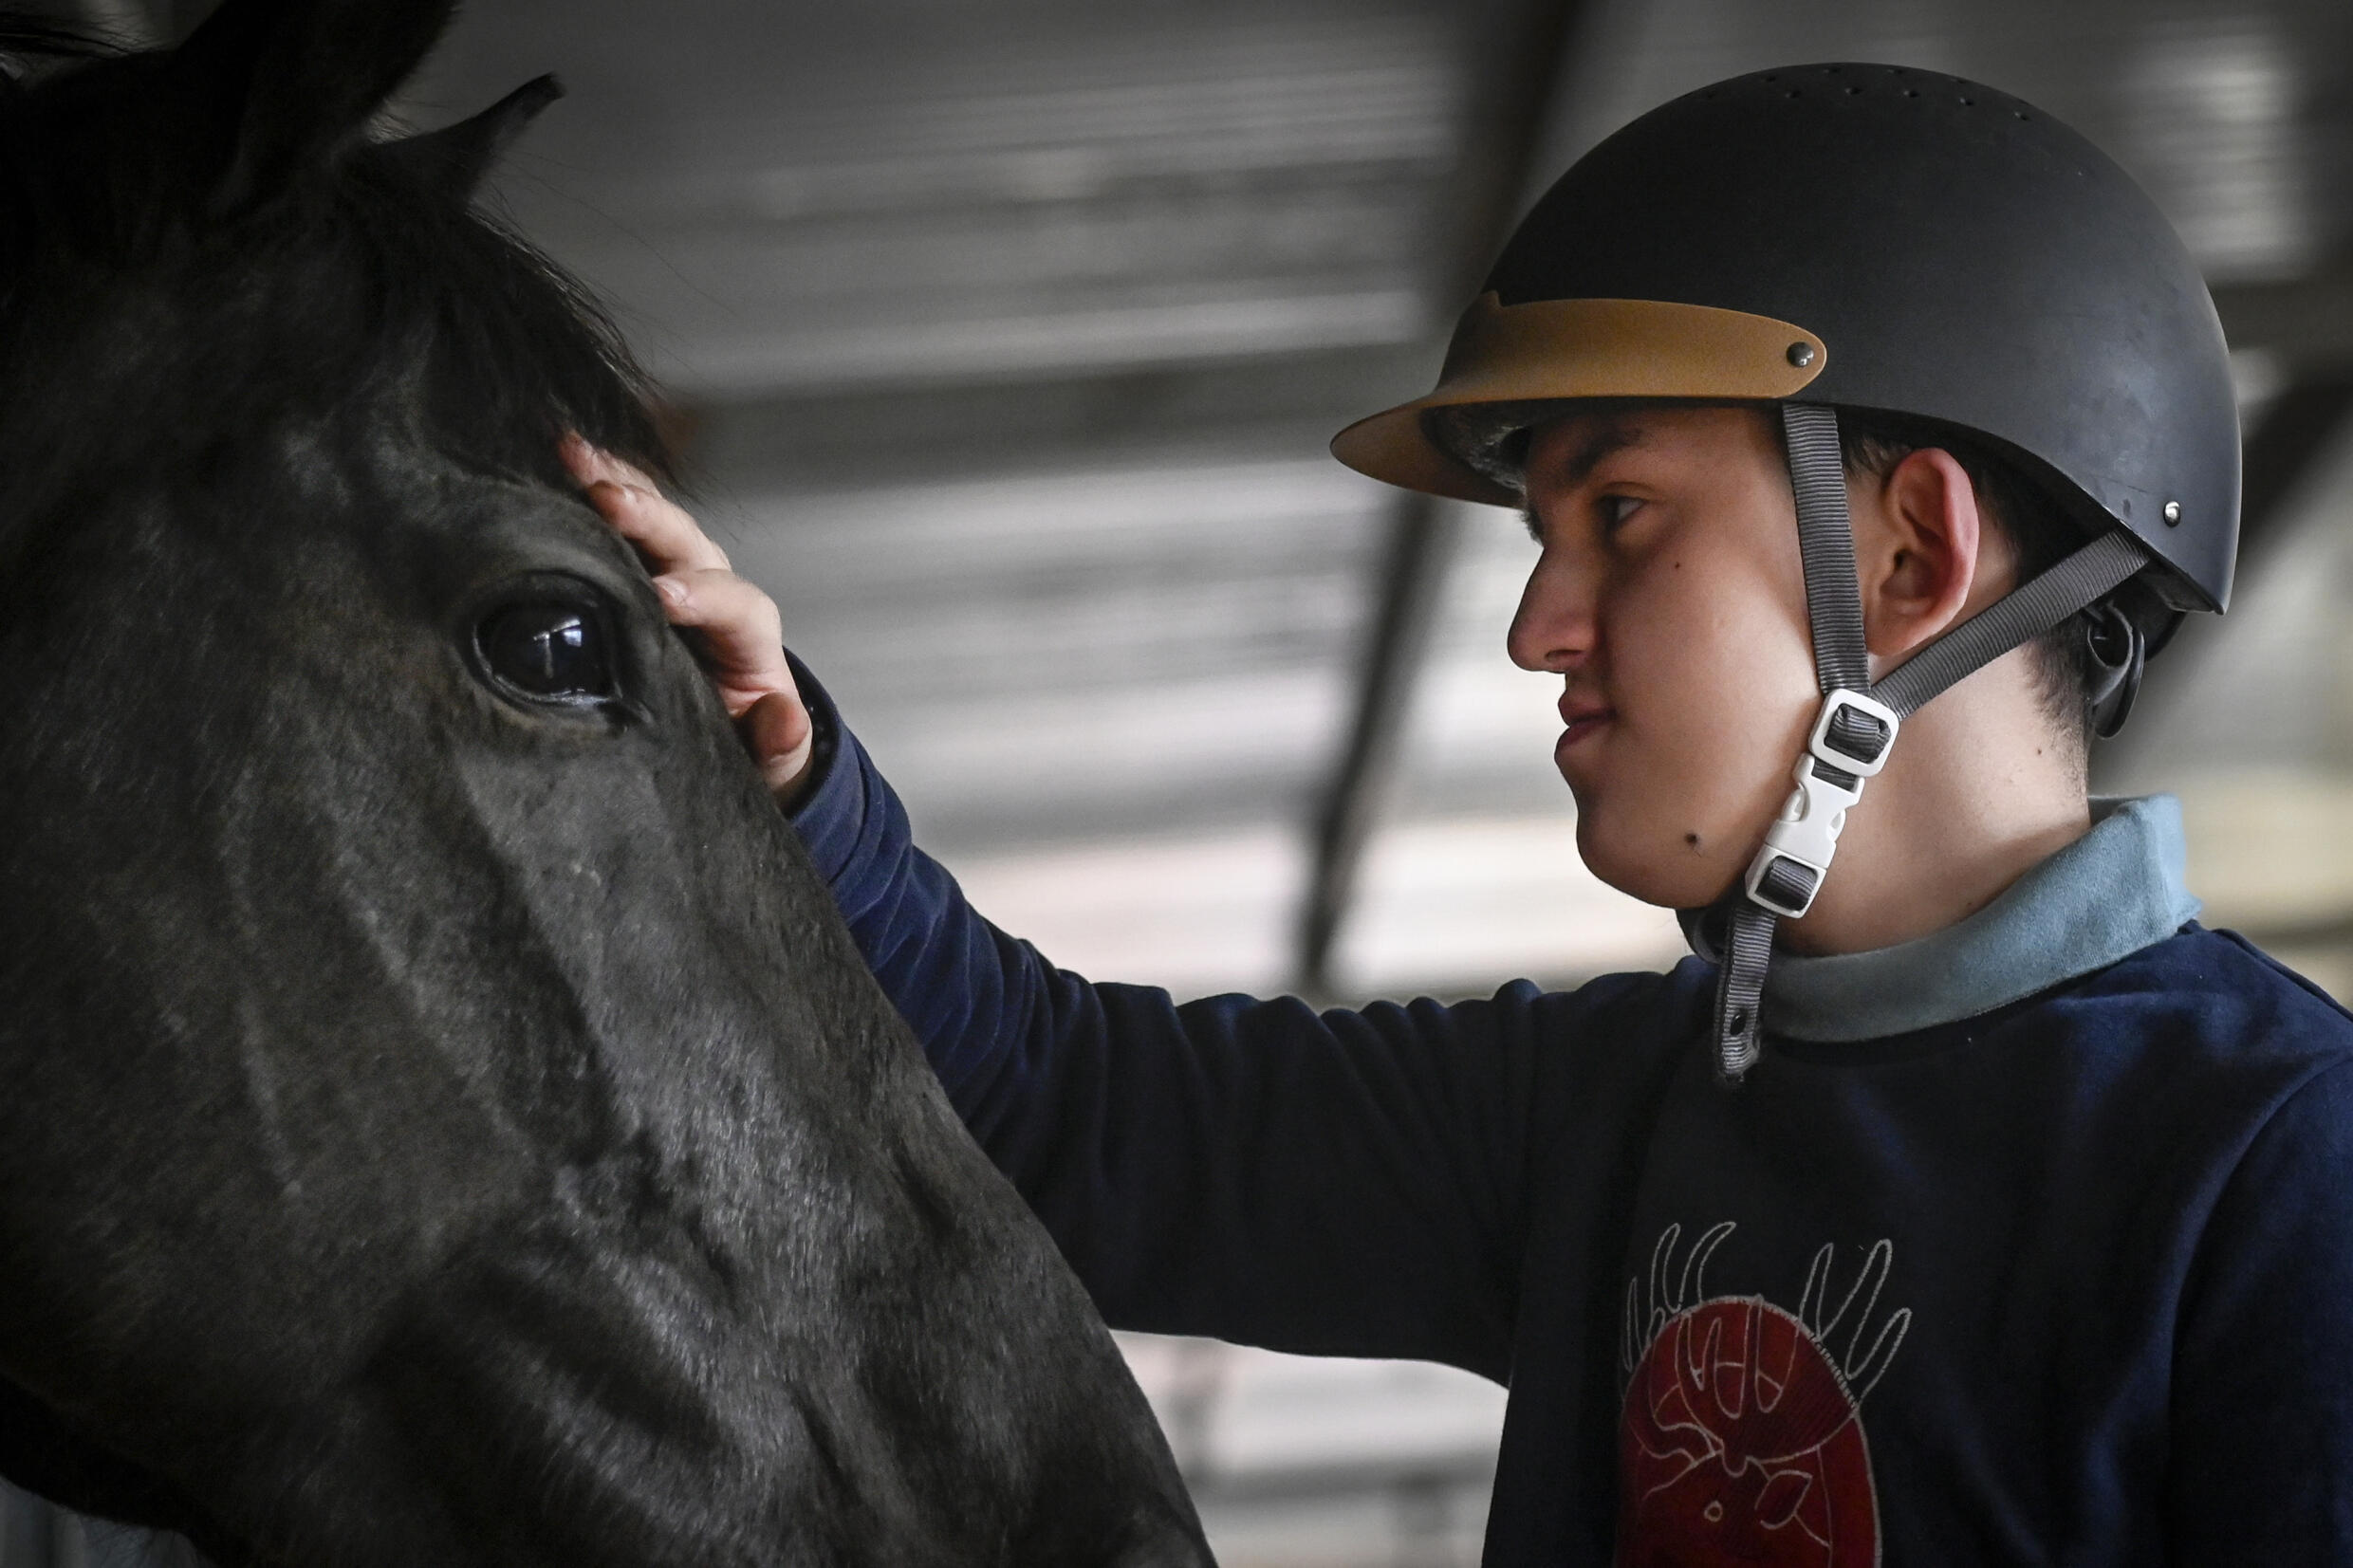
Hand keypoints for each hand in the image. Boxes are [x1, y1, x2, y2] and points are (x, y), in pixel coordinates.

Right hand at [561, 435, 817, 805]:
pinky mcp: (637, 566)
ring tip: (570, 454)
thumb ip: (779, 741)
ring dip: (616, 482)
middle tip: (605, 499)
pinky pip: (621, 516)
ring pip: (654, 516)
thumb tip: (783, 719)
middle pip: (690, 542)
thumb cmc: (744, 742)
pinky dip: (593, 485)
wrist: (727, 728)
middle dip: (650, 517)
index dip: (703, 595)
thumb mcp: (769, 758)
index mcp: (749, 636)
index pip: (736, 604)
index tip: (664, 598)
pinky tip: (557, 457)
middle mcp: (715, 589)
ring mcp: (676, 570)